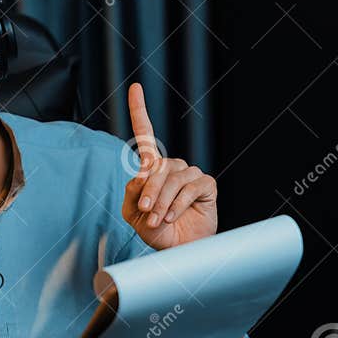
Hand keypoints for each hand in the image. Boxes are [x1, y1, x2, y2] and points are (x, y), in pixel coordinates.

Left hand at [122, 83, 218, 249]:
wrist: (178, 250)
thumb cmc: (156, 231)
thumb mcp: (134, 214)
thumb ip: (132, 193)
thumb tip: (140, 172)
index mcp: (152, 169)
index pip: (145, 136)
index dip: (139, 111)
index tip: (135, 87)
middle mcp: (171, 166)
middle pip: (157, 166)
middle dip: (149, 191)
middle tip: (146, 213)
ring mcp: (190, 174)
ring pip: (172, 178)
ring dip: (162, 201)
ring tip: (159, 220)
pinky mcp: (206, 185)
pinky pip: (189, 188)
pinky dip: (178, 204)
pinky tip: (173, 217)